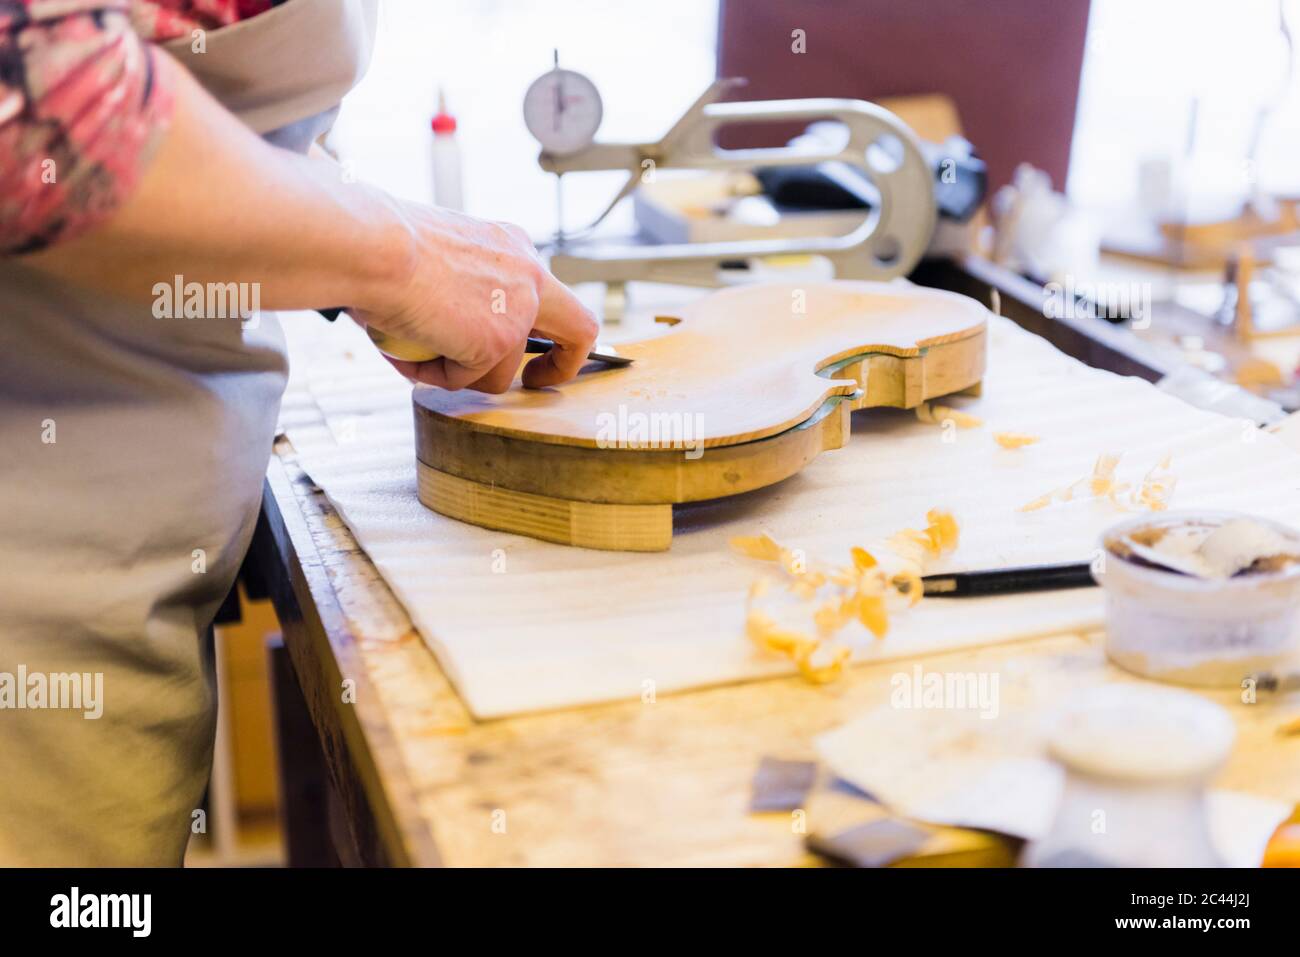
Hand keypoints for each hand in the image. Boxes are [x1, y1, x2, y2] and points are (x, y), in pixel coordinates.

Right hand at [353, 203, 597, 392]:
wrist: (373, 245)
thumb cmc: (383, 244)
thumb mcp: (437, 256)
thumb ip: (460, 290)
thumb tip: (445, 326)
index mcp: (512, 246)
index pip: (548, 291)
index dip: (547, 325)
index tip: (530, 344)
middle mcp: (528, 273)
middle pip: (579, 328)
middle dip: (564, 365)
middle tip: (534, 380)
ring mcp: (520, 311)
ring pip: (502, 372)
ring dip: (459, 374)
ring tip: (414, 352)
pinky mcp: (499, 343)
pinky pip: (467, 381)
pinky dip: (436, 377)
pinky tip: (408, 352)